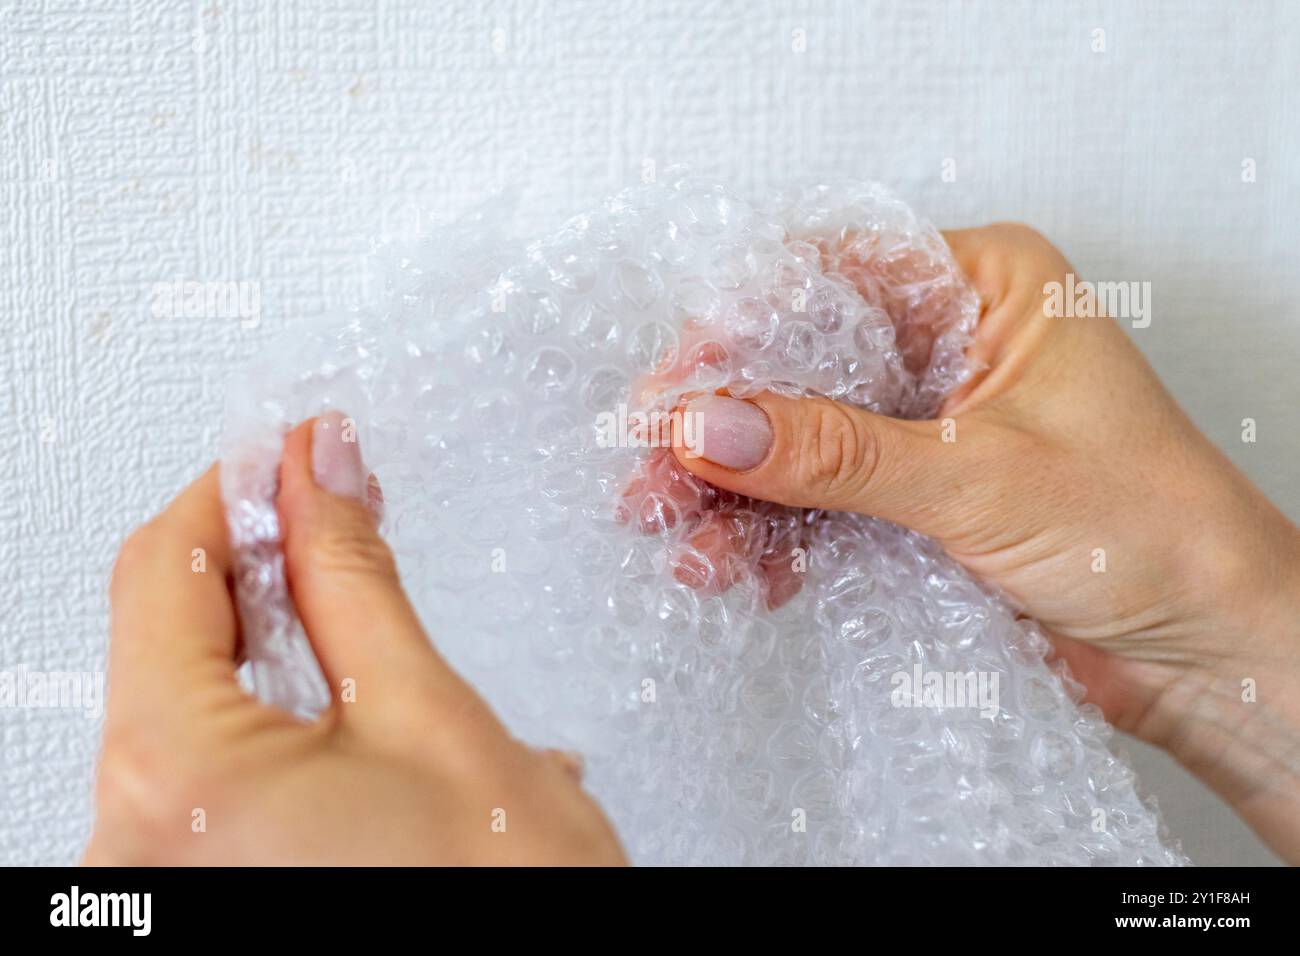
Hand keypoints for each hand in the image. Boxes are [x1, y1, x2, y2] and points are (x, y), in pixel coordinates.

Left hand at [84, 413, 626, 864]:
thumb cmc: (499, 905)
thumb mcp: (429, 714)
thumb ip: (351, 576)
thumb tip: (318, 472)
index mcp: (177, 779)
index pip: (163, 568)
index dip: (231, 488)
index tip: (286, 450)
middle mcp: (130, 847)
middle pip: (162, 638)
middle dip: (252, 564)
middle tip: (329, 508)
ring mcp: (153, 879)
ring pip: (183, 706)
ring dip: (268, 642)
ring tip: (352, 611)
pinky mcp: (192, 891)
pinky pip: (199, 772)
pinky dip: (266, 717)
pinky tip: (334, 701)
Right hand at [664, 224, 1299, 861]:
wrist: (1209, 650)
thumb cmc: (1153, 531)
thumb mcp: (976, 476)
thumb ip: (834, 453)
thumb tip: (712, 425)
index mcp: (985, 285)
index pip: (827, 280)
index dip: (736, 334)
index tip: (669, 398)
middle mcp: (951, 343)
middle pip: (801, 363)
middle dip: (726, 428)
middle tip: (658, 482)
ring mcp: (930, 423)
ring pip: (802, 438)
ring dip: (741, 493)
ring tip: (691, 546)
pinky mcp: (920, 496)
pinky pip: (824, 498)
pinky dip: (779, 534)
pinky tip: (747, 570)